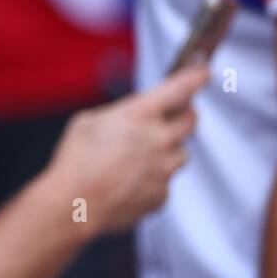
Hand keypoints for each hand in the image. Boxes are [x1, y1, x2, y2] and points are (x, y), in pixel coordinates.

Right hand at [42, 64, 209, 235]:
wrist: (73, 204)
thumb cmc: (74, 161)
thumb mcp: (88, 122)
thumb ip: (118, 114)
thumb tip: (132, 118)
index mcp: (140, 115)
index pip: (181, 88)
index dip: (195, 77)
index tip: (203, 73)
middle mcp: (159, 139)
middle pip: (191, 121)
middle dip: (184, 116)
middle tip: (169, 119)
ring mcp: (164, 169)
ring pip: (179, 154)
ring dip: (166, 151)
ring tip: (135, 160)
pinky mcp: (162, 194)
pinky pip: (165, 182)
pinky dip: (151, 179)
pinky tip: (126, 182)